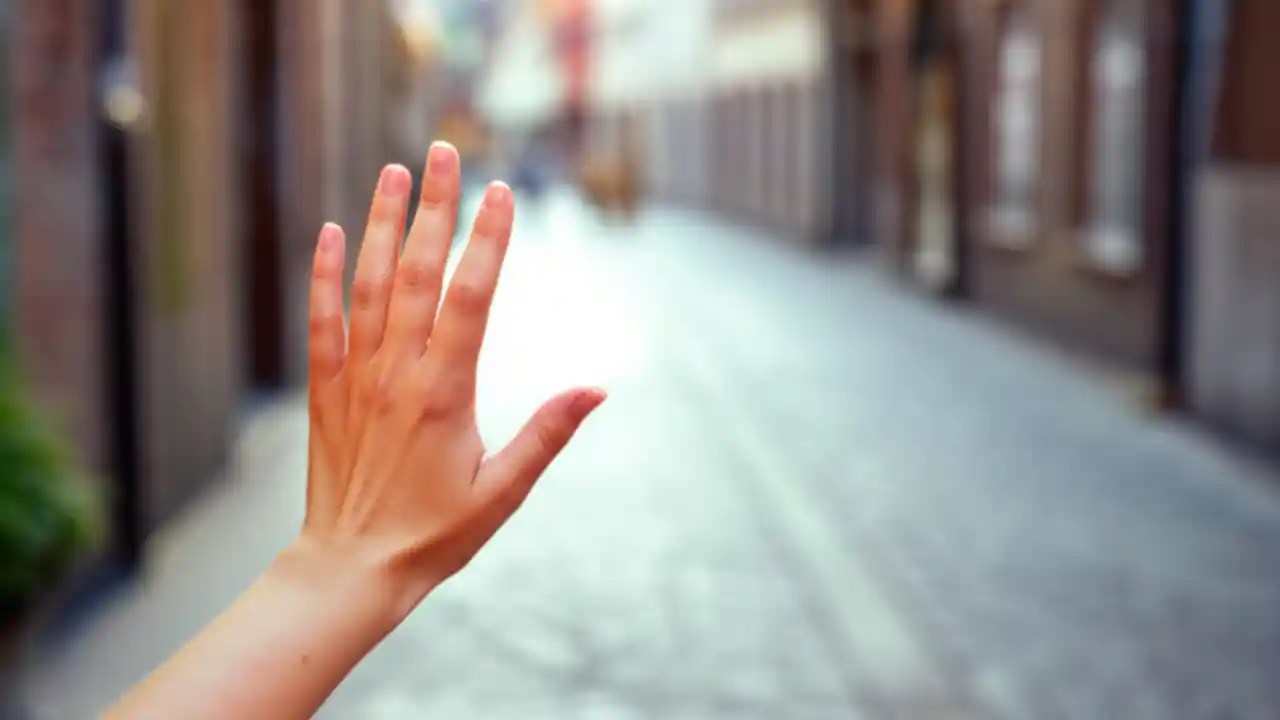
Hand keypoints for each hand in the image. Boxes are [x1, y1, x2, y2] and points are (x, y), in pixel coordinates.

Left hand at [298, 143, 604, 622]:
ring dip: (381, 224)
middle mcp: (397, 372)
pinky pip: (322, 320)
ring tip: (395, 172)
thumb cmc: (435, 535)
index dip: (486, 240)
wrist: (351, 568)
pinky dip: (323, 274)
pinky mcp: (326, 390)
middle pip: (418, 272)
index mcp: (445, 391)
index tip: (500, 191)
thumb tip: (597, 388)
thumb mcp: (504, 491)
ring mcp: (357, 376)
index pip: (470, 297)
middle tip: (446, 151)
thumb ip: (548, 434)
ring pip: (368, 284)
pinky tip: (328, 233)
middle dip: (436, 207)